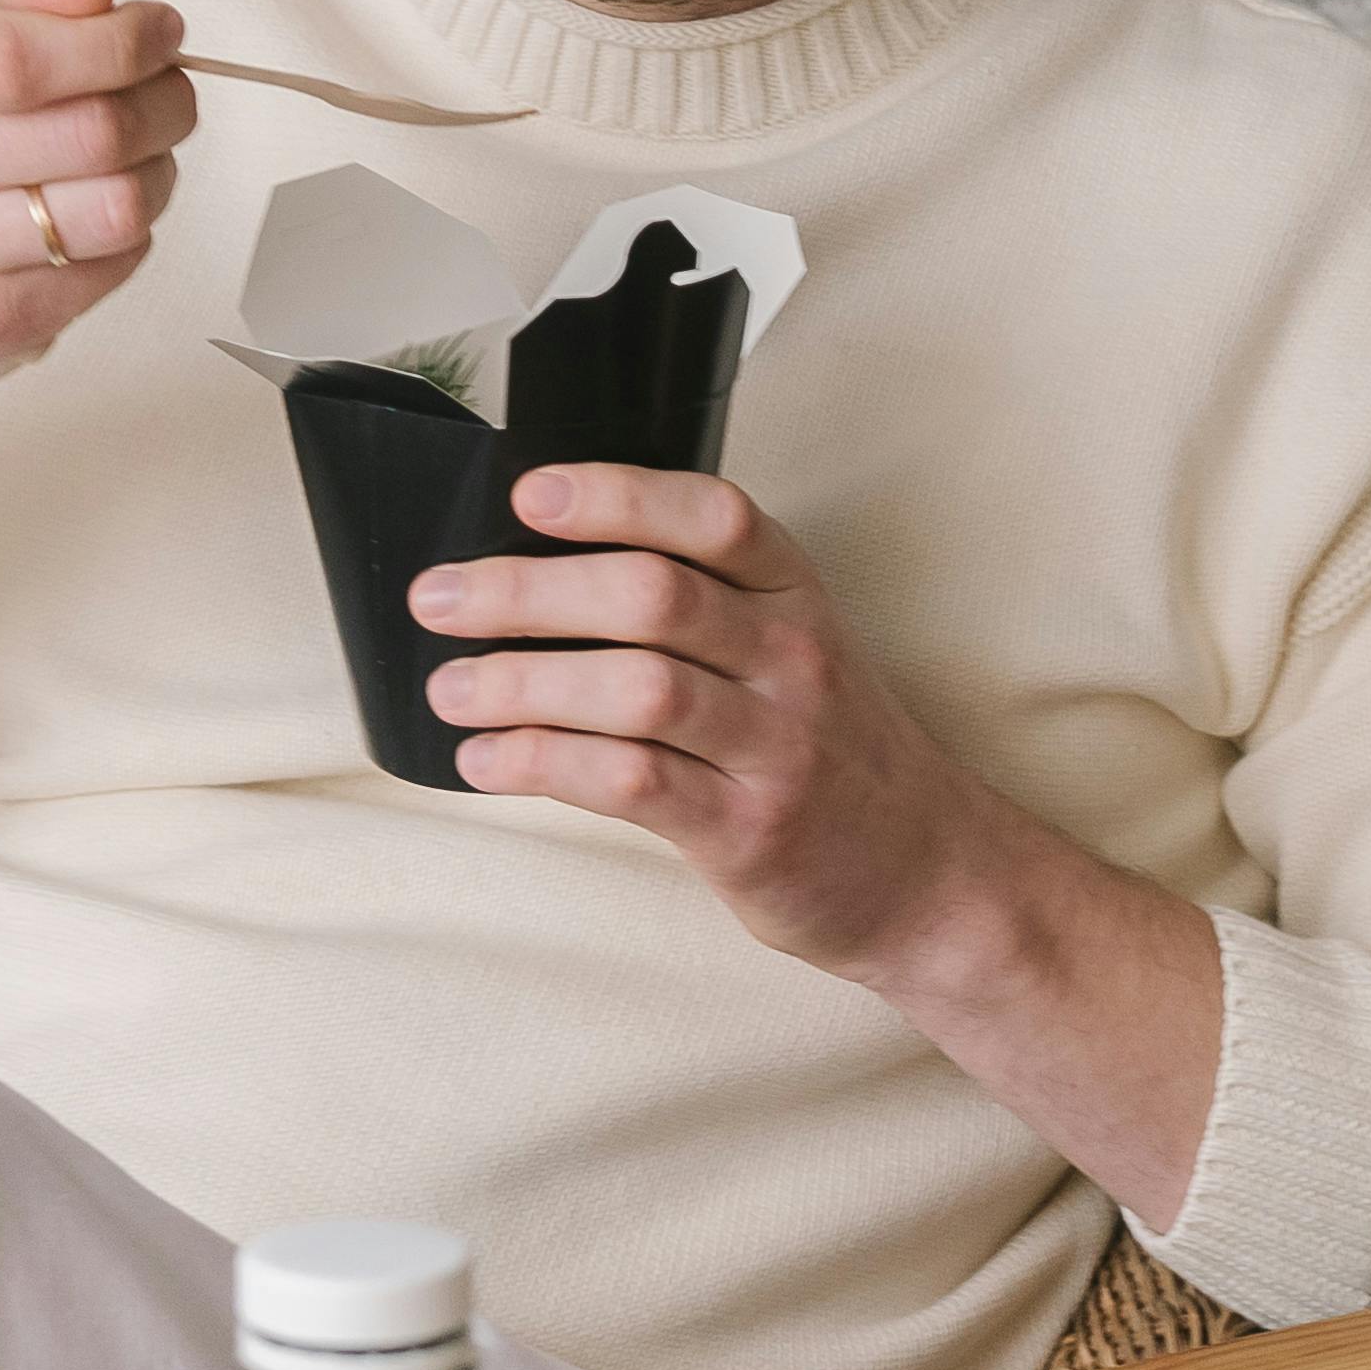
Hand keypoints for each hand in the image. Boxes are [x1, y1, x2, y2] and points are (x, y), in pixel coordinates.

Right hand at [0, 0, 193, 396]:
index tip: (159, 31)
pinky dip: (131, 234)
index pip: (16, 54)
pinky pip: (111, 266)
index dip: (116, 42)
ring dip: (158, 170)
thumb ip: (24, 3)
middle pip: (90, 129)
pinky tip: (97, 216)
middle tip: (171, 93)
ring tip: (142, 156)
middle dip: (163, 102)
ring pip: (117, 205)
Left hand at [411, 464, 1234, 1228]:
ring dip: (522, 682)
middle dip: (528, 591)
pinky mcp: (749, 830)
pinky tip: (488, 760)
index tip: (529, 495)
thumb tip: (535, 567)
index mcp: (795, 595)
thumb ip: (698, 603)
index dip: (618, 496)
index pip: (712, 518)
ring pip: (635, 688)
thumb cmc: (832, 750)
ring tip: (449, 688)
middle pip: (651, 597)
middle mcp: (792, 658)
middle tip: (439, 598)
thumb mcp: (792, 648)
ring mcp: (775, 746)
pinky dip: (544, 764)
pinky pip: (630, 782)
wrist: (931, 874)